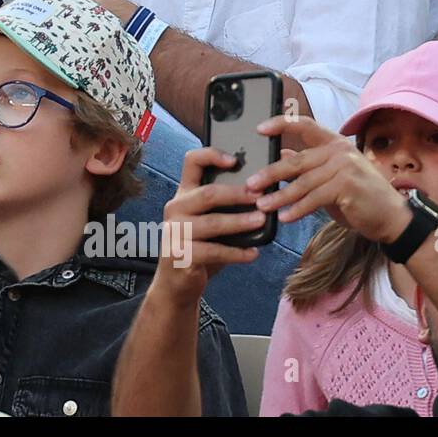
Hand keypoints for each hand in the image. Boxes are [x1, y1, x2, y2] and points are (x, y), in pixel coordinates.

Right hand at [153, 147, 263, 304]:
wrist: (176, 282)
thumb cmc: (199, 246)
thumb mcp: (207, 221)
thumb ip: (223, 207)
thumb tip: (263, 195)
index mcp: (184, 194)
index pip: (191, 162)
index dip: (212, 154)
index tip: (235, 160)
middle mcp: (175, 208)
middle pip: (207, 193)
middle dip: (238, 194)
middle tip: (262, 196)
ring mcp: (174, 232)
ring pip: (212, 222)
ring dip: (240, 222)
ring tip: (261, 221)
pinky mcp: (179, 255)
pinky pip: (213, 251)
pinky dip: (236, 253)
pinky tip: (252, 254)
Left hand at [245, 115, 412, 243]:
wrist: (391, 217)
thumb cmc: (358, 196)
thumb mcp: (330, 177)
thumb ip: (307, 165)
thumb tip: (281, 153)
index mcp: (334, 143)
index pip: (305, 125)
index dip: (281, 124)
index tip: (259, 129)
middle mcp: (340, 150)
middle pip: (296, 161)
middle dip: (270, 174)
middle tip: (250, 185)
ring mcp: (345, 167)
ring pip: (303, 182)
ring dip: (279, 196)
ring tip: (262, 205)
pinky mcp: (348, 186)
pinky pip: (314, 198)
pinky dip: (297, 209)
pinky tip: (284, 217)